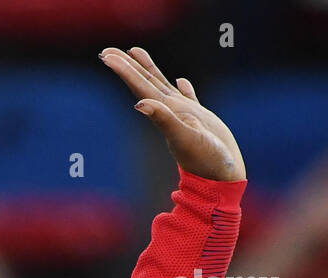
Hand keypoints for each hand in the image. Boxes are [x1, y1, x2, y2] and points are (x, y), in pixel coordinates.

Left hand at [100, 46, 245, 181]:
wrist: (221, 177)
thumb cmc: (206, 159)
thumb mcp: (185, 137)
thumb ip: (164, 119)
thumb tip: (139, 103)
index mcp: (165, 112)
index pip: (139, 86)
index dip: (124, 70)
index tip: (106, 56)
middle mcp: (170, 111)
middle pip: (144, 82)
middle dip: (127, 65)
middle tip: (108, 51)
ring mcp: (184, 115)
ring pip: (163, 86)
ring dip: (149, 70)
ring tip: (136, 52)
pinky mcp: (200, 120)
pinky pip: (188, 98)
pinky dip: (184, 88)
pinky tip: (181, 81)